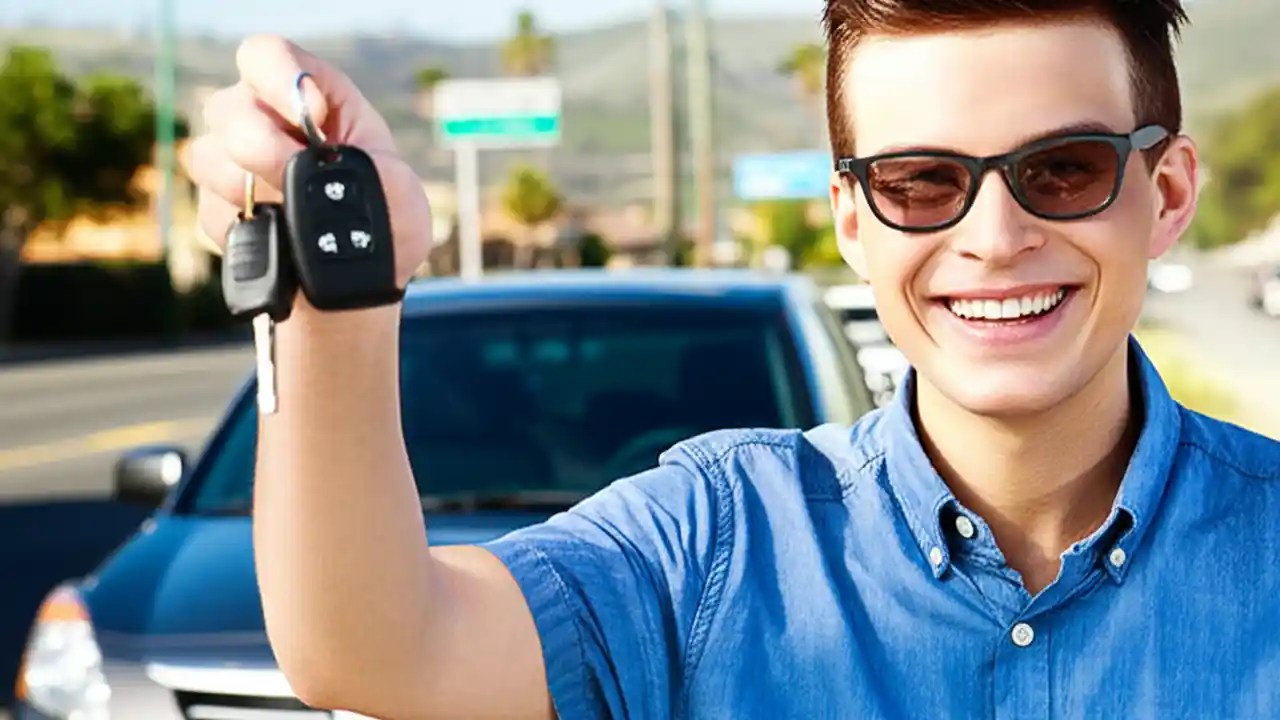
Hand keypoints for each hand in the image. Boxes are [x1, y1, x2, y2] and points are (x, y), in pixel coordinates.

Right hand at [183, 35, 431, 287]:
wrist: (363, 281)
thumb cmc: (387, 223)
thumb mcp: (400, 190)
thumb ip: (365, 168)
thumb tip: (311, 163)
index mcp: (311, 97)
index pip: (267, 57)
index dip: (279, 78)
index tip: (309, 118)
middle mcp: (263, 120)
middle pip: (227, 108)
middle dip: (262, 145)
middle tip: (296, 178)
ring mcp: (234, 163)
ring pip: (210, 158)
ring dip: (252, 190)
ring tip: (295, 216)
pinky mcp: (218, 208)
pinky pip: (211, 210)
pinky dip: (248, 228)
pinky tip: (281, 238)